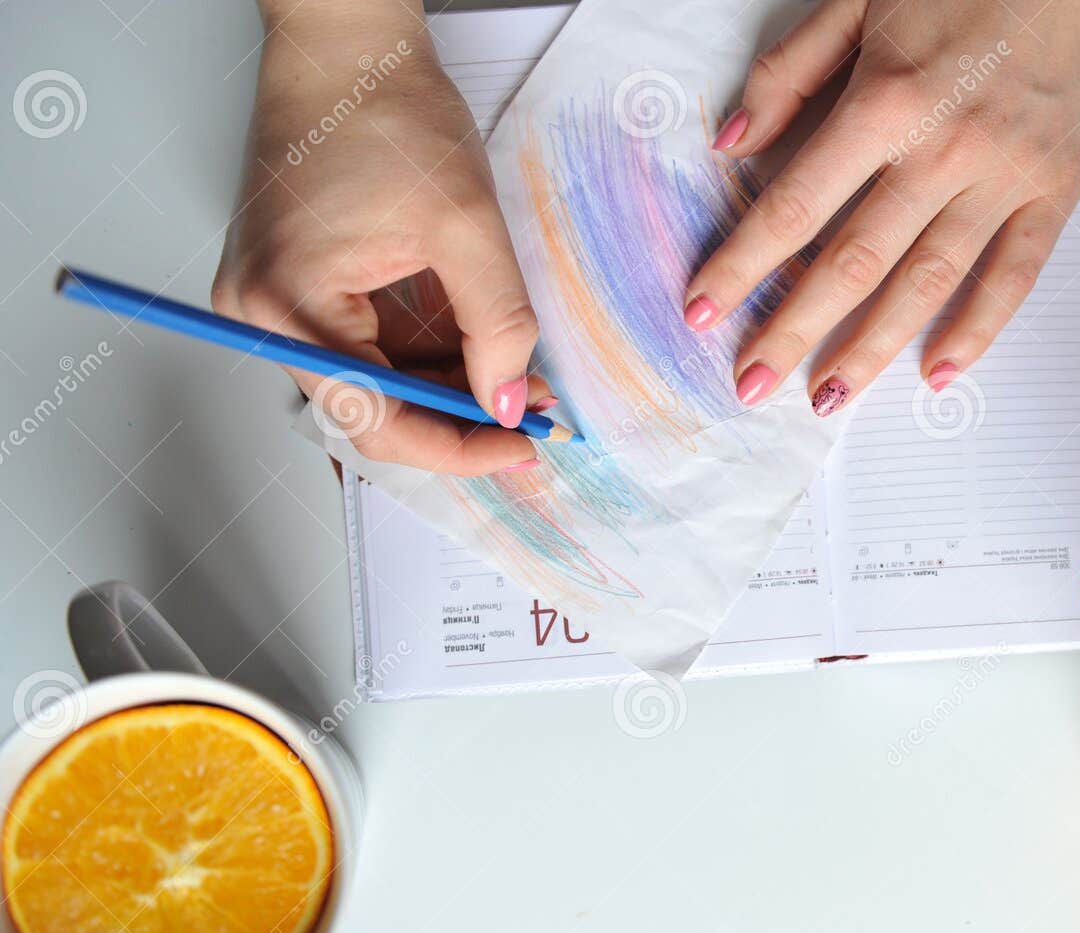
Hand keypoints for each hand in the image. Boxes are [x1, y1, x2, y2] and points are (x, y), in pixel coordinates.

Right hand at [213, 0, 548, 474]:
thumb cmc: (384, 110)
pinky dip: (424, 355)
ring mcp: (273, 304)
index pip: (376, 421)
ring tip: (514, 374)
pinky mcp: (294, 289)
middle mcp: (262, 316)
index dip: (456, 448)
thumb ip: (496, 324)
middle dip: (457, 418)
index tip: (520, 446)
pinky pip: (365, 349)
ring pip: (374, 385)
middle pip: (371, 412)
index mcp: (288, 303)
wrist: (346, 48)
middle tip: (529, 414)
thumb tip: (507, 403)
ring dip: (445, 389)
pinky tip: (473, 348)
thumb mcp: (466, 225)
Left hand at [683, 0, 1079, 416]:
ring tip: (829, 397)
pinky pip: (1014, 277)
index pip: (794, 207)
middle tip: (753, 381)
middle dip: (794, 331)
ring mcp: (1003, 179)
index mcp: (887, 103)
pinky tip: (938, 372)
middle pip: (853, 264)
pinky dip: (978, 331)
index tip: (705, 309)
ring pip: (927, 285)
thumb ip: (789, 73)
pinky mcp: (1053, 192)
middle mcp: (944, 152)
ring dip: (872, 350)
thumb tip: (730, 141)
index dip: (742, 265)